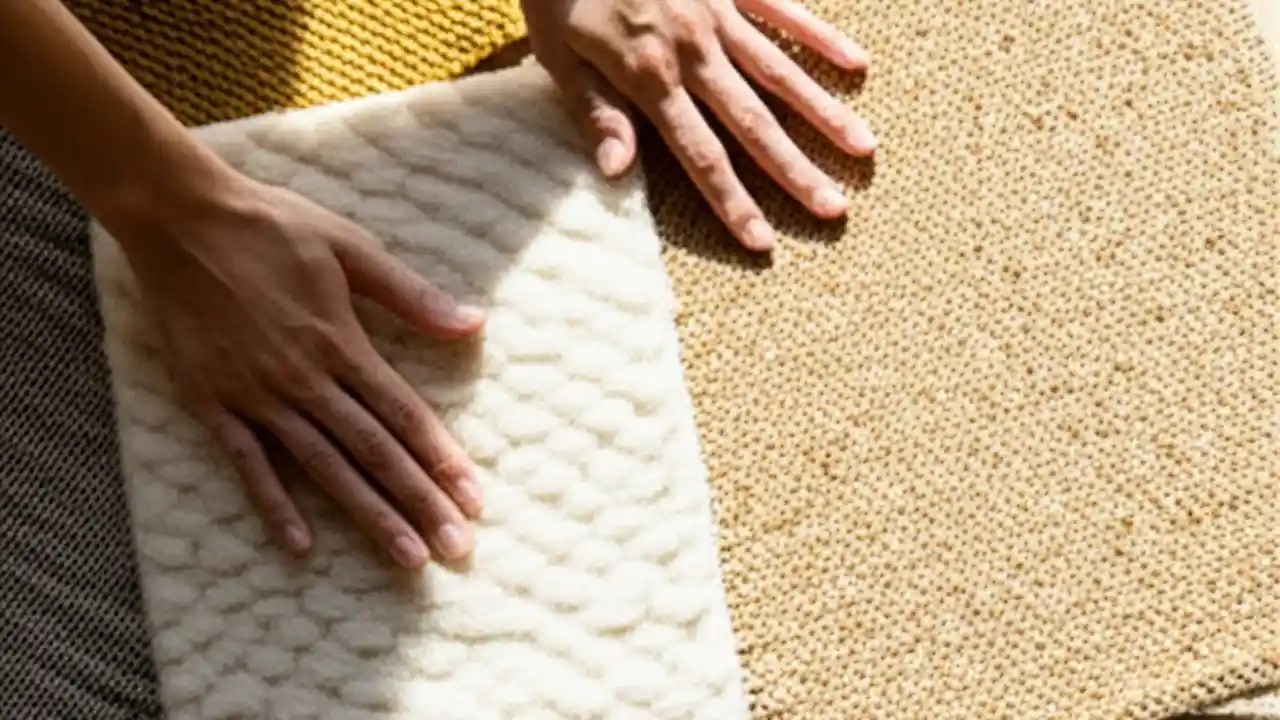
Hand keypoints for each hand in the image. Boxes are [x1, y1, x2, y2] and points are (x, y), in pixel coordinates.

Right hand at [114, 166, 483, 568]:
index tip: (472, 497)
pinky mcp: (212, 402)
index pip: (403, 414)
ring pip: (323, 468)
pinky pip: (248, 464)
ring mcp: (256, 396)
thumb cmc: (271, 227)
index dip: (441, 457)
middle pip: (373, 452)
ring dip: (368, 514)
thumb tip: (474, 323)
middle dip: (419, 501)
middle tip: (455, 547)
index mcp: (341, 343)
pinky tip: (302, 546)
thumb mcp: (351, 248)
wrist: (180, 218)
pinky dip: (274, 505)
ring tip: (405, 556)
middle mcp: (304, 379)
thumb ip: (410, 295)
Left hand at [522, 0, 875, 250]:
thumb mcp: (556, 51)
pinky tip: (855, 63)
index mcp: (649, 78)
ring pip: (781, 72)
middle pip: (753, 124)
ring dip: (822, 113)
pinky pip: (783, 10)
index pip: (699, 155)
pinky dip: (819, 36)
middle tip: (834, 210)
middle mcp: (694, 51)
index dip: (731, 201)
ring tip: (863, 149)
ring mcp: (719, 13)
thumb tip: (617, 174)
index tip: (763, 241)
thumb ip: (595, 111)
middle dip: (794, 171)